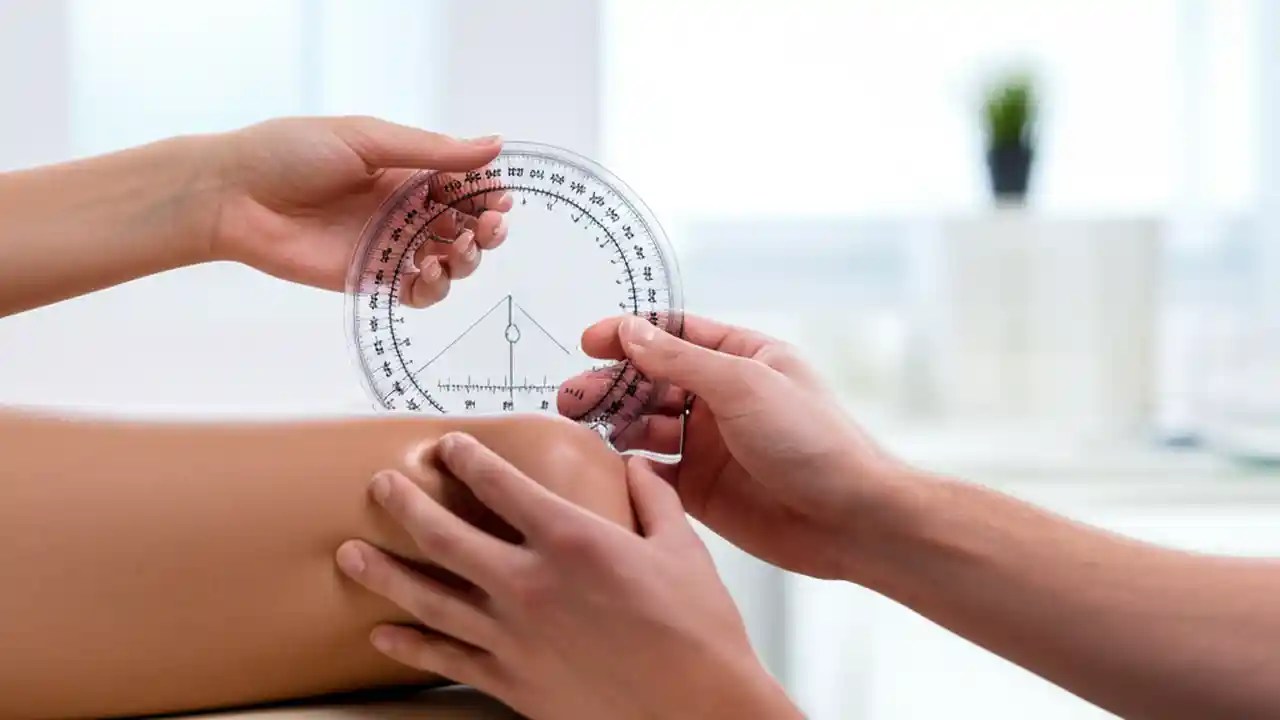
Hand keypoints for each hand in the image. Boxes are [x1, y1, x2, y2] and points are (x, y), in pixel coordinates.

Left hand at [206, 116, 512, 305]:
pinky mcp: (371, 278)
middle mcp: (404, 209)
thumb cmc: (291, 153)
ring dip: (467, 260)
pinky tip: (429, 274)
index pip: (465, 185)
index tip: (500, 199)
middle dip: (486, 229)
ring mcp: (390, 246)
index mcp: (406, 170)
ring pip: (451, 262)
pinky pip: (418, 292)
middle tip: (486, 228)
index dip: (488, 194)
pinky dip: (435, 289)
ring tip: (456, 252)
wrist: (234, 195)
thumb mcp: (368, 139)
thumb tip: (495, 147)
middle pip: (466, 227)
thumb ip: (432, 152)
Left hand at [335, 433, 800, 719]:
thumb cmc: (697, 635)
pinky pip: (445, 659)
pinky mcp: (511, 681)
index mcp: (571, 539)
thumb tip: (634, 468)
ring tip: (350, 554)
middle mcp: (529, 583)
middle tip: (380, 486)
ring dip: (384, 571)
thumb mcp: (682, 549)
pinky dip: (410, 645)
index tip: (448, 446)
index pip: (500, 484)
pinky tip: (384, 634)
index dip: (466, 458)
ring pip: (429, 596)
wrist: (698, 712)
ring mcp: (513, 635)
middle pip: (444, 534)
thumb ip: (651, 499)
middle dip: (404, 503)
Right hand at [567, 314, 910, 580]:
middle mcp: (723, 398)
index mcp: (742, 359)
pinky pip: (655, 472)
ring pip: (646, 426)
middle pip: (652, 380)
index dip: (630, 335)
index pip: (674, 335)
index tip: (589, 342)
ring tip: (578, 425)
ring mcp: (712, 444)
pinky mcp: (704, 489)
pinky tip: (611, 463)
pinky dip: (630, 466)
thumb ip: (682, 359)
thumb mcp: (744, 385)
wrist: (851, 519)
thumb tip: (631, 332)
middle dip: (611, 384)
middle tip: (572, 396)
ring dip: (613, 422)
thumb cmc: (814, 442)